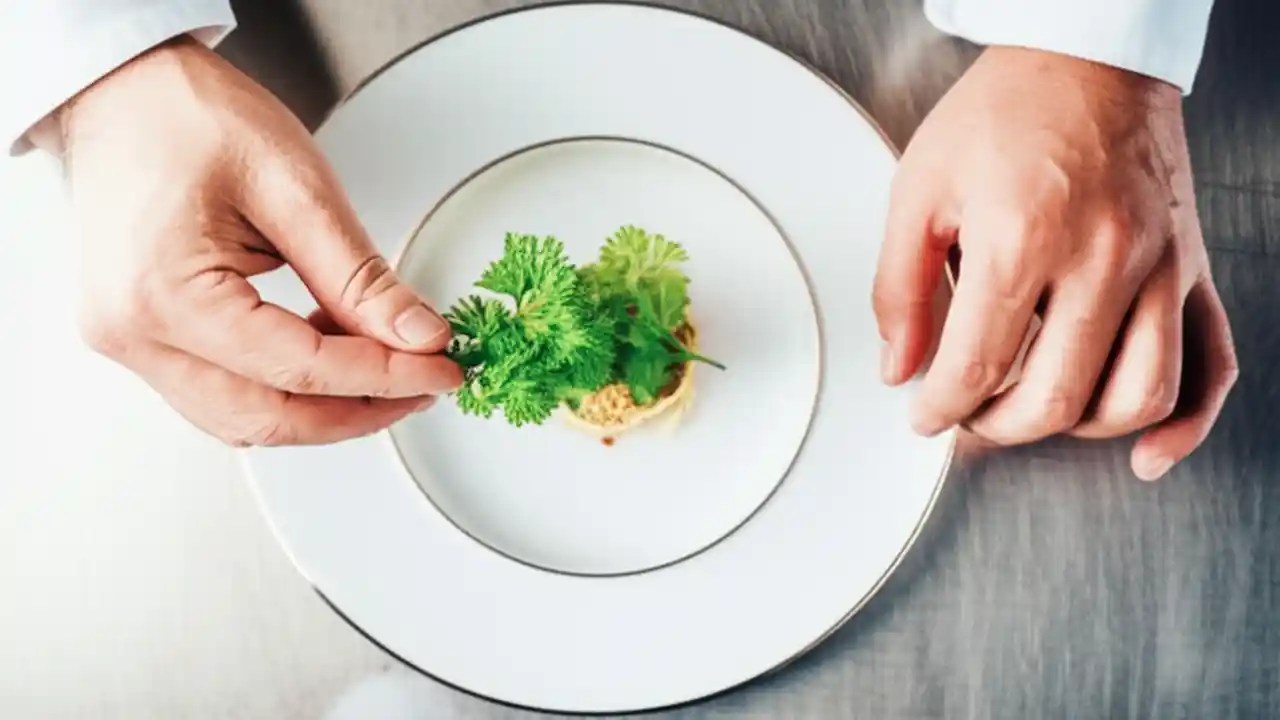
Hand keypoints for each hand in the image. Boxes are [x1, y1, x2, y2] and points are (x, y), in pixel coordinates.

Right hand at [46, 38, 460, 445]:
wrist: (121, 93)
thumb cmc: (185, 116)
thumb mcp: (294, 188)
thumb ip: (359, 277)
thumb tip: (417, 337)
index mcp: (165, 294)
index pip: (299, 368)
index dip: (384, 376)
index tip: (440, 369)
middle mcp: (134, 333)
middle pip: (268, 415)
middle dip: (358, 410)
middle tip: (424, 385)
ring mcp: (131, 342)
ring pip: (245, 417)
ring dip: (323, 408)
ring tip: (388, 371)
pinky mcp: (143, 338)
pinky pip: (223, 393)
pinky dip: (285, 387)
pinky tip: (332, 355)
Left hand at [873, 47, 1237, 480]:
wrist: (1088, 54)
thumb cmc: (1006, 111)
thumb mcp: (920, 189)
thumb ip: (900, 288)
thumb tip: (897, 368)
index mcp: (1023, 236)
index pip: (977, 366)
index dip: (940, 408)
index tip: (925, 415)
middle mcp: (1102, 257)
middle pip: (1056, 396)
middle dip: (999, 427)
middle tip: (968, 416)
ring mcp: (1158, 265)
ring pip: (1137, 395)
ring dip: (1076, 428)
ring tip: (1033, 415)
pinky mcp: (1191, 267)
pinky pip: (1211, 363)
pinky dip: (1184, 423)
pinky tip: (1146, 454)